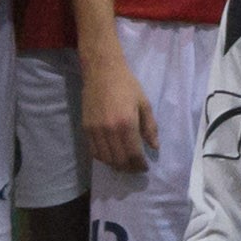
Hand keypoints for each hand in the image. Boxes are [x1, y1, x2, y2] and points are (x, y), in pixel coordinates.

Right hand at [80, 50, 157, 171]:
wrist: (102, 72)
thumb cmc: (127, 85)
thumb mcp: (144, 104)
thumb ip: (150, 127)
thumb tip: (155, 147)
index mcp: (126, 123)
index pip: (133, 154)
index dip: (140, 165)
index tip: (144, 168)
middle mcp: (109, 130)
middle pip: (119, 160)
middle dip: (129, 168)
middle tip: (136, 168)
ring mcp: (95, 130)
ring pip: (105, 158)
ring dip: (116, 165)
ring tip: (124, 164)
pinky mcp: (85, 128)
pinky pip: (93, 151)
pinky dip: (103, 158)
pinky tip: (111, 156)